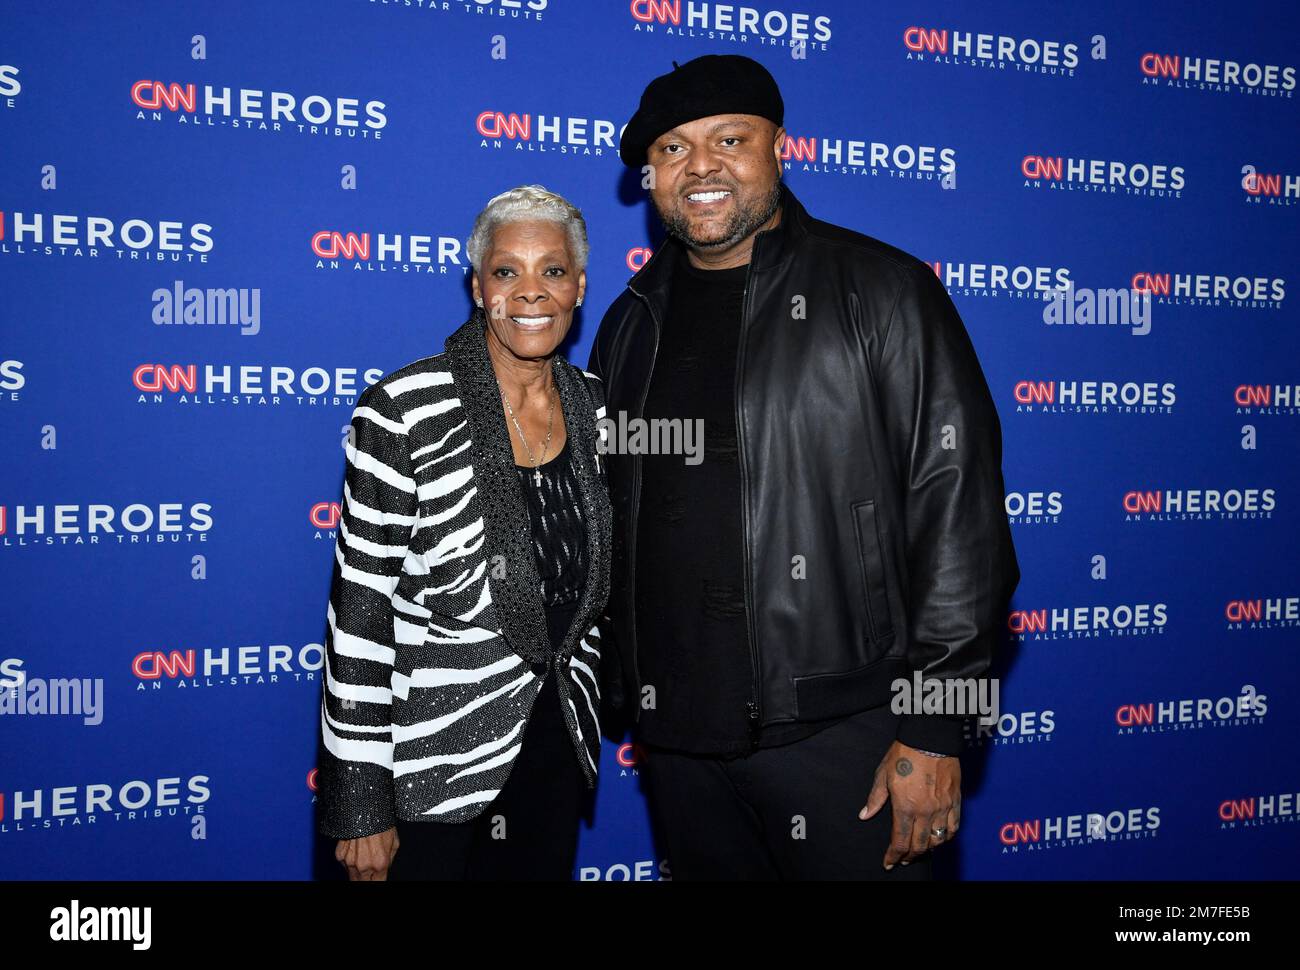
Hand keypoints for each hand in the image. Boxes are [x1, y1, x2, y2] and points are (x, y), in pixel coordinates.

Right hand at [336, 827, 399, 880]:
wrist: (365, 810)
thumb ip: (389, 859)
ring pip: (352, 875)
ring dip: (357, 871)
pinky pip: (344, 865)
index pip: (378, 883)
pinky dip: (349, 861)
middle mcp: (364, 865)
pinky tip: (355, 850)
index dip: (379, 880)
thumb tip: (385, 868)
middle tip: (370, 872)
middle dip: (367, 879)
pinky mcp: (339, 855)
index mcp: (380, 863)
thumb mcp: (395, 842)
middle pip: (362, 883)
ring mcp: (350, 861)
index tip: (378, 877)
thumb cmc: (381, 822)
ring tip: (363, 858)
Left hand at [859, 741, 960, 869]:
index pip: (900, 841)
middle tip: (904, 859)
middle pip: (919, 845)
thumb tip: (864, 815)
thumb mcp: (883, 774)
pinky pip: (953, 827)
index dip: (893, 856)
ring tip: (920, 850)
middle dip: (910, 856)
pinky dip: (946, 837)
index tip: (889, 862)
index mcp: (905, 806)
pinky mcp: (955, 801)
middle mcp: (925, 811)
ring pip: (938, 840)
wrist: (930, 738)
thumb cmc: (904, 754)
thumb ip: (875, 798)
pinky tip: (940, 838)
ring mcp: (942, 807)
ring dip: (928, 849)